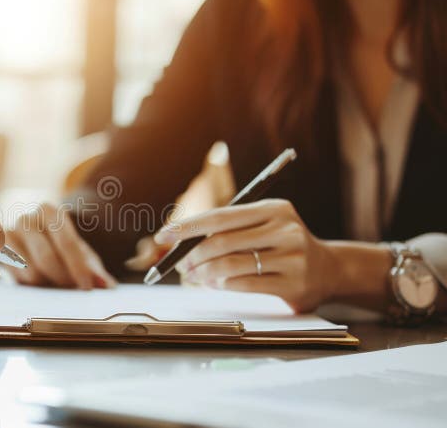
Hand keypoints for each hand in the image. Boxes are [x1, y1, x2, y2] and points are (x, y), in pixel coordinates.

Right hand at [5, 202, 115, 289]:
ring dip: (47, 284)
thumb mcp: (82, 253)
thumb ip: (94, 268)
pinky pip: (16, 278)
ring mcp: (8, 234)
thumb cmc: (62, 246)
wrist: (39, 239)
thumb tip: (105, 285)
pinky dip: (32, 286)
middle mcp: (26, 218)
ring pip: (30, 271)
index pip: (66, 241)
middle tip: (73, 292)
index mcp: (49, 211)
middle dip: (62, 278)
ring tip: (58, 287)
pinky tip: (40, 286)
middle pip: (46, 258)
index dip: (78, 267)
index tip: (87, 287)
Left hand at [154, 199, 336, 311]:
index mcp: (273, 209)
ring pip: (230, 264)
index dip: (187, 227)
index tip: (164, 236)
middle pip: (221, 241)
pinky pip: (243, 284)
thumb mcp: (263, 227)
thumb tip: (180, 241)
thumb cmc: (282, 246)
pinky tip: (213, 284)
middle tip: (178, 266)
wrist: (330, 270)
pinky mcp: (293, 283)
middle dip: (192, 255)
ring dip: (203, 273)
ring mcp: (292, 256)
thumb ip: (229, 229)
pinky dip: (221, 285)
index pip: (220, 216)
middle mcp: (285, 228)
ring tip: (194, 276)